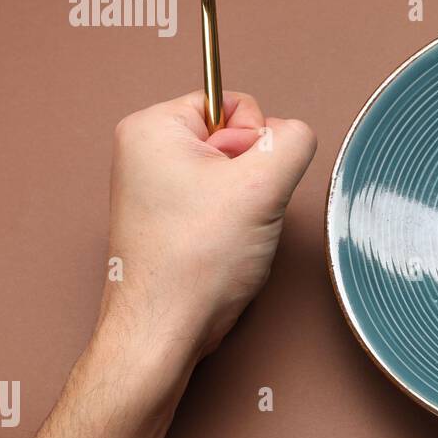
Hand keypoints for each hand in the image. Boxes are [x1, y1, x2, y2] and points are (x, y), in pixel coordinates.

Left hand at [97, 90, 316, 401]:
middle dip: (251, 177)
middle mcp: (144, 152)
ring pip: (231, 173)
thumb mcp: (264, 185)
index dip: (255, 143)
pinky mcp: (165, 219)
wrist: (163, 333)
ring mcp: (152, 188)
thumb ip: (293, 140)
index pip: (235, 104)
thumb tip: (292, 137)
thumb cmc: (194, 264)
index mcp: (152, 128)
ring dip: (245, 203)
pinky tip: (220, 248)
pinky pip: (219, 201)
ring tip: (226, 235)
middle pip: (234, 138)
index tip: (238, 186)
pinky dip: (232, 223)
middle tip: (235, 215)